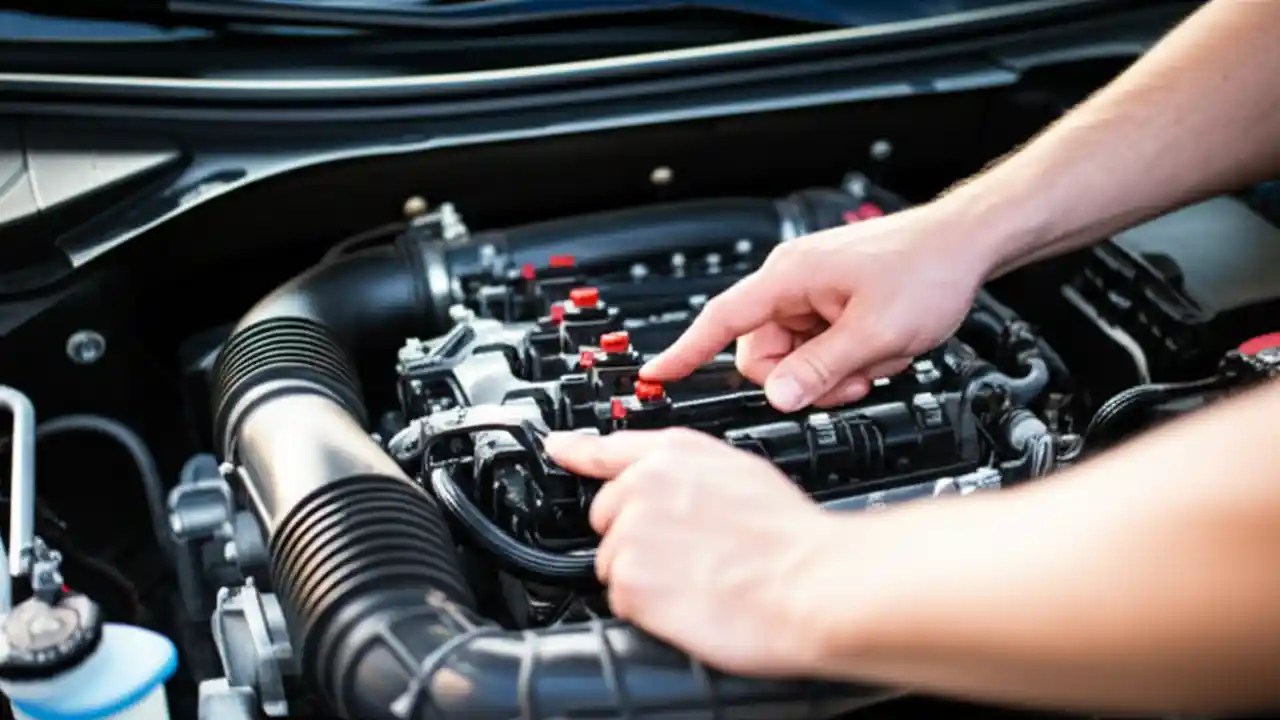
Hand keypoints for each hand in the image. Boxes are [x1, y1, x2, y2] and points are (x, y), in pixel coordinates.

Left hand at [543, 427, 843, 676]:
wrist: (811, 583)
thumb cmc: (791, 535)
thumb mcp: (740, 472)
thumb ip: (688, 470)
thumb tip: (668, 479)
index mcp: (672, 455)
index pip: (605, 448)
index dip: (576, 450)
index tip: (557, 449)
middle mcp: (643, 487)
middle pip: (606, 515)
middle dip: (634, 536)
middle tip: (685, 553)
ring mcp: (631, 535)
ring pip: (612, 561)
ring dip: (643, 575)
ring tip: (695, 578)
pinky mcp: (629, 583)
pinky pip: (621, 599)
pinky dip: (648, 607)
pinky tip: (688, 600)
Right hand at [641, 203, 991, 410]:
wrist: (967, 243)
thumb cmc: (926, 268)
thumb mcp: (875, 334)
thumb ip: (821, 369)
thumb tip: (779, 395)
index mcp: (788, 277)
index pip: (720, 320)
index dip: (685, 351)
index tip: (656, 374)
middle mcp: (793, 280)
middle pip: (764, 353)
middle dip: (805, 377)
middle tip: (850, 381)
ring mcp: (814, 290)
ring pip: (797, 355)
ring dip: (836, 369)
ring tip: (878, 358)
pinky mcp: (834, 299)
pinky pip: (822, 344)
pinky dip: (851, 357)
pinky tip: (883, 349)